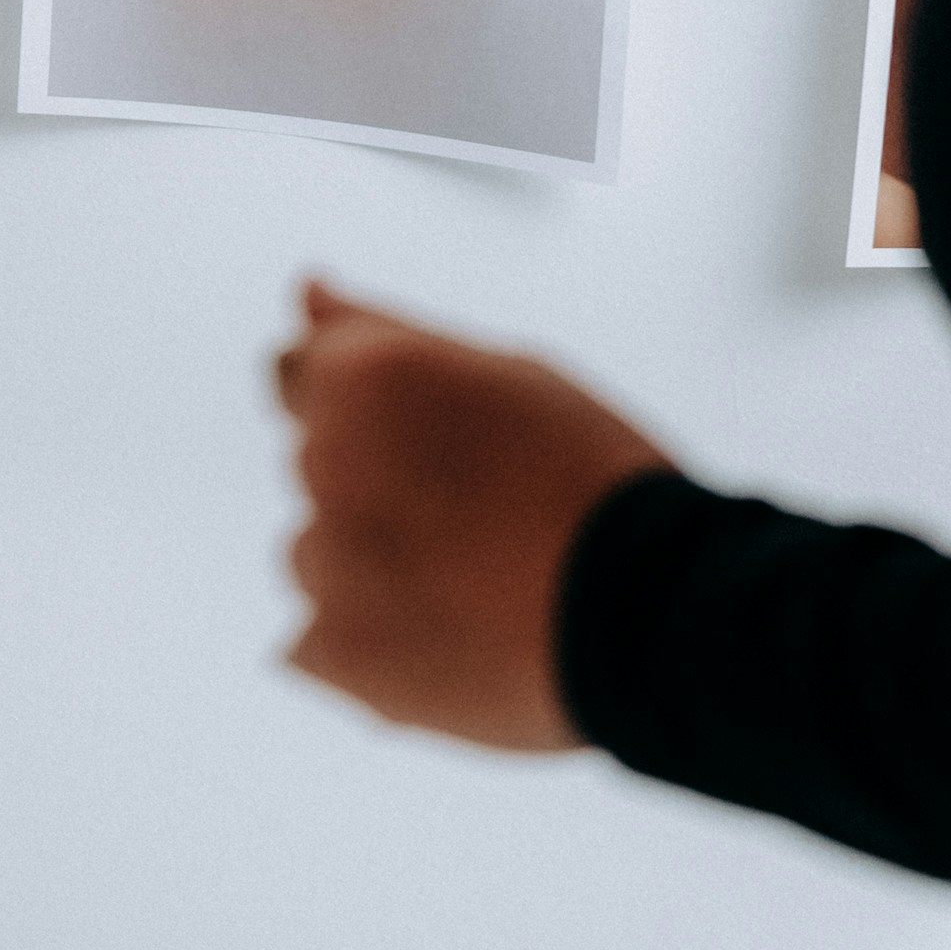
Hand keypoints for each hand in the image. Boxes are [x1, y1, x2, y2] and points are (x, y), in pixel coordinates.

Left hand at [276, 283, 671, 750]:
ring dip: (370, 567)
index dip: (363, 403)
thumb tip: (309, 294)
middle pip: (322, 468)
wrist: (652, 613)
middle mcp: (324, 460)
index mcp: (362, 377)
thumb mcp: (503, 370)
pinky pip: (315, 646)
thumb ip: (384, 331)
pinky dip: (364, 647)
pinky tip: (442, 644)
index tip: (416, 434)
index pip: (298, 370)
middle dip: (378, 484)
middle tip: (480, 516)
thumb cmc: (589, 474)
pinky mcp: (340, 655)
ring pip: (320, 557)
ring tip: (474, 588)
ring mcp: (326, 562)